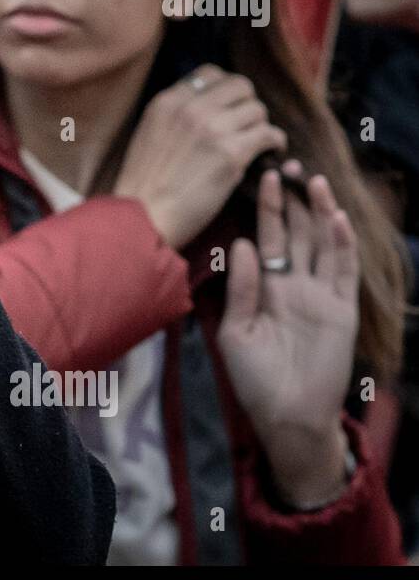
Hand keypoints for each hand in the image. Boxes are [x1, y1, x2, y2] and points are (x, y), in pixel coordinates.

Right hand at [113, 65, 286, 248]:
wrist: (141, 217)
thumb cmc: (142, 187)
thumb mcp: (148, 135)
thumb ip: (174, 117)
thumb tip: (205, 110)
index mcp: (166, 102)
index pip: (210, 73)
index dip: (226, 89)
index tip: (229, 107)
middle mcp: (190, 108)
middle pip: (240, 86)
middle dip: (247, 104)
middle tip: (246, 126)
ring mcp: (212, 129)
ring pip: (257, 110)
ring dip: (260, 126)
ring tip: (257, 142)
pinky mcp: (231, 154)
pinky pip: (269, 134)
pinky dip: (274, 143)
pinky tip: (270, 153)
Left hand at [217, 161, 358, 508]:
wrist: (285, 416)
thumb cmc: (254, 379)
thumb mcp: (236, 331)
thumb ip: (241, 288)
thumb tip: (243, 243)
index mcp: (266, 287)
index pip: (268, 238)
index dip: (267, 208)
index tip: (261, 176)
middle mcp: (295, 285)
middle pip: (297, 233)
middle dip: (293, 200)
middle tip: (287, 163)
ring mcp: (321, 296)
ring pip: (323, 244)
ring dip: (320, 213)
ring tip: (312, 180)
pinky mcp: (342, 311)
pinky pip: (343, 272)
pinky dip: (342, 245)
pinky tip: (336, 219)